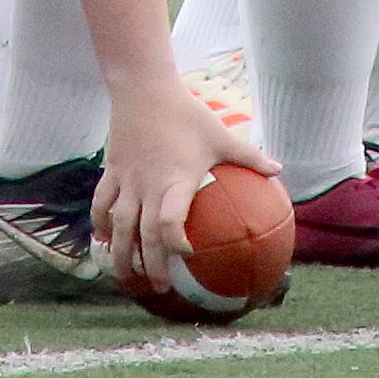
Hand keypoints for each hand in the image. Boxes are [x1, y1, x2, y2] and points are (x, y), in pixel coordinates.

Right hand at [93, 86, 277, 294]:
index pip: (168, 221)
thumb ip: (249, 156)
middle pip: (142, 234)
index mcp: (175, 179)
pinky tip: (101, 240)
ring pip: (117, 225)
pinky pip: (100, 203)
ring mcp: (126, 180)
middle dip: (149, 265)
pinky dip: (99, 223)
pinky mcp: (112, 172)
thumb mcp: (222, 136)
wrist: (144, 89)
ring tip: (125, 277)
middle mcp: (148, 185)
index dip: (174, 243)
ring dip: (119, 253)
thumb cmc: (188, 114)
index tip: (186, 256)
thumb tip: (279, 169)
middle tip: (160, 288)